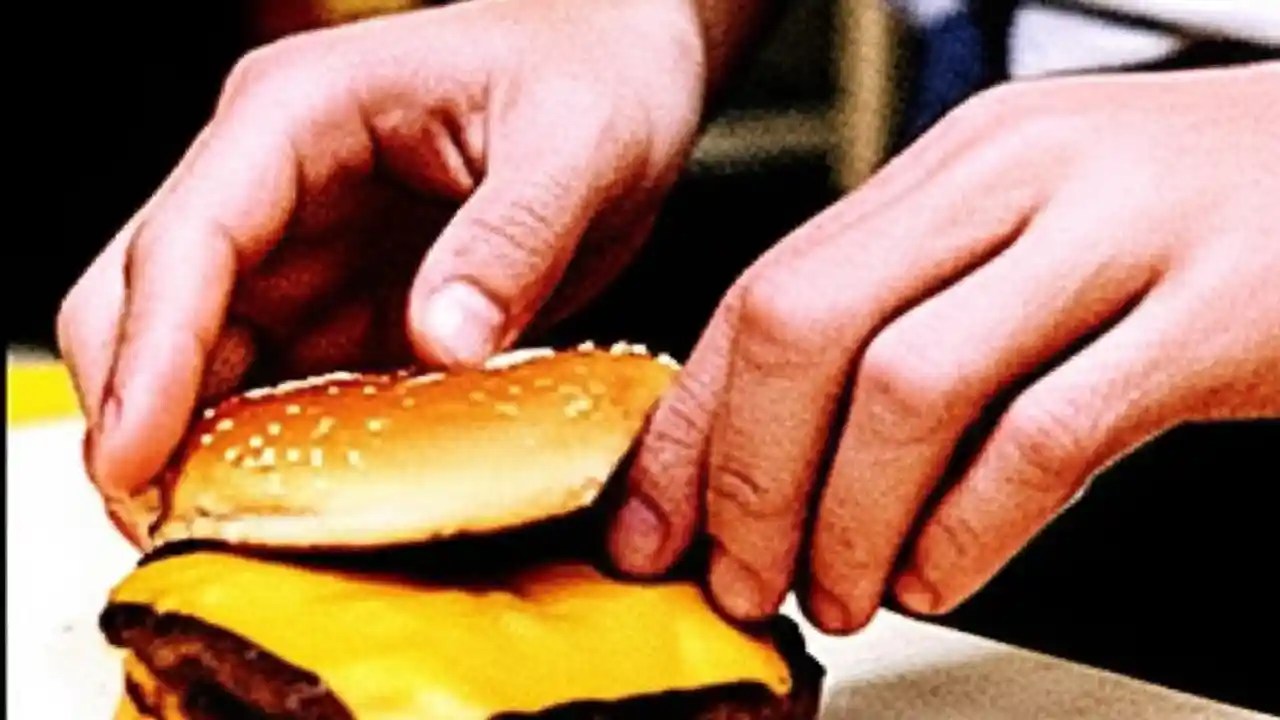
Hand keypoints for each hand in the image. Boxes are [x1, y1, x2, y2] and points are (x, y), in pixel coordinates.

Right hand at [57, 0, 721, 541]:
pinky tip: (293, 506)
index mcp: (300, 112)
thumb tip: (444, 340)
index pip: (191, 236)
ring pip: (197, 356)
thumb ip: (511, 236)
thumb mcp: (576, 144)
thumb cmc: (593, 78)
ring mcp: (302, 248)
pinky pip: (279, 387)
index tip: (132, 460)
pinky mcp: (341, 305)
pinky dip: (272, 448)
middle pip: (148, 300)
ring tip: (217, 538)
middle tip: (166, 526)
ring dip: (196, 444)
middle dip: (139, 410)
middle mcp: (275, 182)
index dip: (150, 354)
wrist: (620, 78)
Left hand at [608, 62, 1279, 629]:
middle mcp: (1013, 180)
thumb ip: (912, 308)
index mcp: (953, 164)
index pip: (768, 288)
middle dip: (747, 475)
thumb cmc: (1185, 212)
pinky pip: (1045, 436)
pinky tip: (943, 577)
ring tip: (840, 592)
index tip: (656, 518)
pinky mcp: (1212, 312)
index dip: (696, 422)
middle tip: (738, 574)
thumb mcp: (1024, 227)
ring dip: (848, 517)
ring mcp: (1114, 235)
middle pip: (806, 327)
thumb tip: (784, 441)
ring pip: (909, 386)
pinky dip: (971, 528)